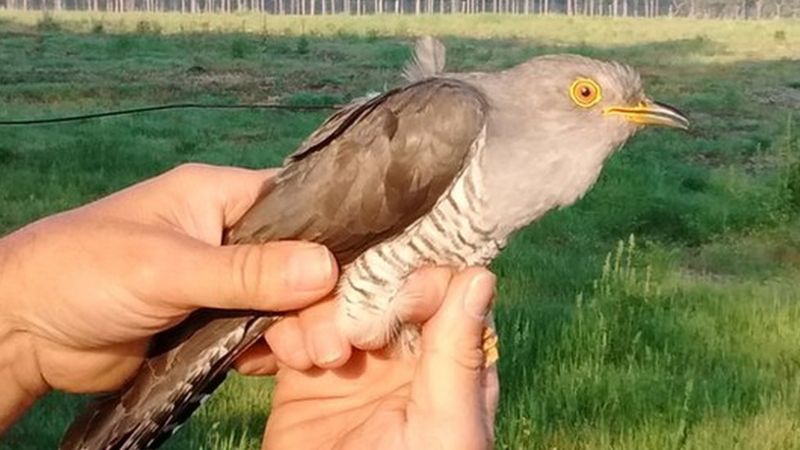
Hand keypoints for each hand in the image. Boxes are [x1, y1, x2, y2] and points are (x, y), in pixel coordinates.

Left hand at [0, 164, 338, 429]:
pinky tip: (278, 364)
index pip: (295, 208)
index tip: (362, 279)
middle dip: (318, 302)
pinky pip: (257, 333)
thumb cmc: (85, 270)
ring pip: (281, 303)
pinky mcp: (208, 323)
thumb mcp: (168, 266)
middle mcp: (228, 235)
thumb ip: (245, 272)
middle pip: (296, 264)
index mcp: (219, 197)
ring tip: (318, 359)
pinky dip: (272, 349)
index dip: (332, 240)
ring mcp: (220, 282)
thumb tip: (324, 269)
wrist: (24, 331)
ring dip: (300, 330)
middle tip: (337, 341)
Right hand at [261, 268, 498, 449]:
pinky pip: (293, 331)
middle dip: (360, 295)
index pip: (442, 290)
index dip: (419, 281)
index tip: (399, 298)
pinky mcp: (305, 376)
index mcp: (451, 361)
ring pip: (334, 301)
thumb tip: (480, 275)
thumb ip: (457, 352)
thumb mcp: (445, 423)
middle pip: (382, 287)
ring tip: (319, 357)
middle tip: (350, 333)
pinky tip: (292, 359)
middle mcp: (403, 355)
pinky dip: (287, 333)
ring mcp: (353, 362)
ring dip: (320, 317)